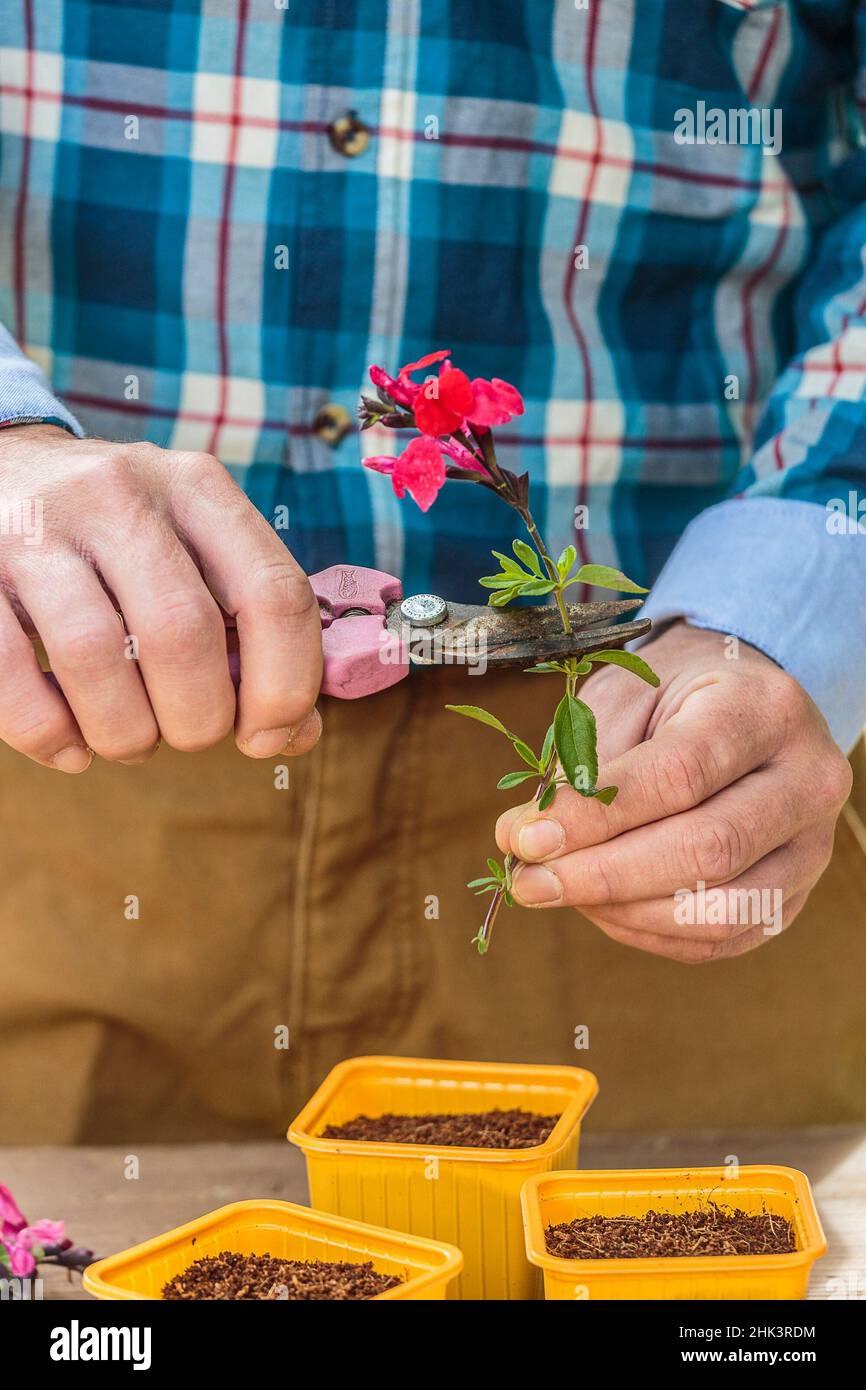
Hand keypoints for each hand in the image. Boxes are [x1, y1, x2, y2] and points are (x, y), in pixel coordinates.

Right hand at [0, 425, 321, 769]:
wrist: (0, 467)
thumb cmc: (117, 537)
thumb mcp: (192, 550)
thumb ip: (250, 630)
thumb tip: (296, 732)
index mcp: (197, 488)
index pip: (275, 594)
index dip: (285, 685)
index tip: (267, 735)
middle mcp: (120, 493)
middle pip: (184, 632)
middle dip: (199, 718)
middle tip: (189, 736)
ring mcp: (37, 523)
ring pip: (95, 654)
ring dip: (124, 731)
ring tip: (130, 742)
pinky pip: (9, 670)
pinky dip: (48, 731)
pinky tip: (70, 747)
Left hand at [495, 621, 852, 961]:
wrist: (741, 706)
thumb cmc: (671, 696)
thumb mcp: (625, 694)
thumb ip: (585, 761)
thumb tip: (529, 841)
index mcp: (765, 710)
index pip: (680, 775)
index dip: (595, 816)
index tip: (522, 836)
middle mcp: (809, 780)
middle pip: (707, 851)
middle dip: (602, 875)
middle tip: (527, 881)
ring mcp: (811, 846)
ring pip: (720, 911)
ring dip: (621, 912)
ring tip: (555, 890)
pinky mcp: (794, 895)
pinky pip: (721, 940)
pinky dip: (646, 932)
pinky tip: (596, 906)